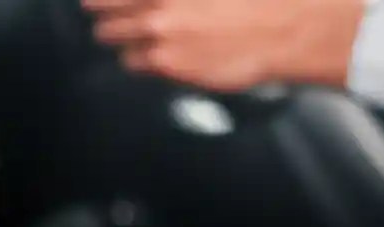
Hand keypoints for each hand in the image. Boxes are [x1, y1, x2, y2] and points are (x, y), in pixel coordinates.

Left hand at [83, 0, 366, 91]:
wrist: (286, 29)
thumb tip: (161, 3)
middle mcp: (158, 2)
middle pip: (102, 5)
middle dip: (101, 8)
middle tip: (97, 10)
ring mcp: (159, 31)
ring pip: (111, 36)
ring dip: (114, 35)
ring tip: (118, 35)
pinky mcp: (166, 62)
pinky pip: (133, 63)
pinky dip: (136, 59)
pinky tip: (148, 55)